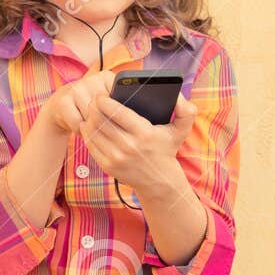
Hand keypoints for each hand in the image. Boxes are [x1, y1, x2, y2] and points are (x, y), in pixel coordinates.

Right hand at [40, 70, 116, 136]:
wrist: (63, 105)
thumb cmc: (92, 107)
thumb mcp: (108, 104)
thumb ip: (120, 106)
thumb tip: (130, 118)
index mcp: (108, 77)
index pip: (121, 98)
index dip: (120, 114)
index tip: (118, 120)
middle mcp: (92, 79)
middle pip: (106, 110)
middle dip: (105, 123)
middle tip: (102, 124)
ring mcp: (77, 88)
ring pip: (92, 118)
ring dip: (92, 128)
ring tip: (90, 124)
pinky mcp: (63, 100)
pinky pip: (78, 123)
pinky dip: (79, 130)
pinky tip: (79, 124)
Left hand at [77, 91, 197, 196]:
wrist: (159, 180)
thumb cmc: (166, 148)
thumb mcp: (181, 130)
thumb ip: (187, 111)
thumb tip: (179, 98)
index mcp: (144, 133)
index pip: (117, 112)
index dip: (104, 101)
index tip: (101, 95)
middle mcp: (129, 146)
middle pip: (101, 120)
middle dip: (94, 107)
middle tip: (94, 101)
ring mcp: (117, 158)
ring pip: (93, 131)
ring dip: (89, 118)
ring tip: (91, 111)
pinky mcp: (108, 165)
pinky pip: (91, 144)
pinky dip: (87, 132)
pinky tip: (90, 125)